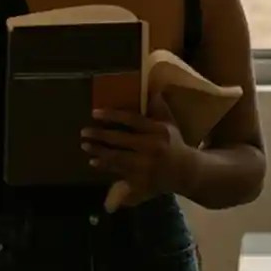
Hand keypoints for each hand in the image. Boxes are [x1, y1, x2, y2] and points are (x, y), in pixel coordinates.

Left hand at [80, 93, 197, 205]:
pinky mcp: (141, 181)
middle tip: (84, 131)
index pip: (131, 120)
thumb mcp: (169, 123)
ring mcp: (145, 167)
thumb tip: (151, 89)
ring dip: (98, 151)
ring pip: (117, 158)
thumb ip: (158, 107)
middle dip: (99, 135)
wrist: (186, 173)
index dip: (112, 115)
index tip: (94, 112)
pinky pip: (119, 173)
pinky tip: (94, 162)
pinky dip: (105, 167)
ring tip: (85, 145)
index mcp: (157, 131)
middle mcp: (151, 148)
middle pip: (120, 140)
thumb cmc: (174, 144)